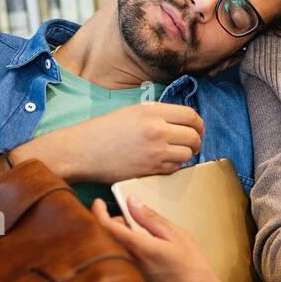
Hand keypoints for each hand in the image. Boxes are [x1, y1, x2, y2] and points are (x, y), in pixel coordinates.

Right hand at [13, 102, 203, 183]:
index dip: (198, 123)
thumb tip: (180, 119)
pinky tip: (163, 162)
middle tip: (191, 143)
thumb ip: (157, 114)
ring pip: (187, 154)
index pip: (191, 115)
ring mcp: (155, 152)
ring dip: (186, 154)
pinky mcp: (150, 170)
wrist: (81, 151)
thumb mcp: (131, 112)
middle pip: (194, 136)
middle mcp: (157, 130)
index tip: (197, 128)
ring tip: (176, 153)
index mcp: (152, 111)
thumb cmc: (102, 130)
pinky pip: (175, 168)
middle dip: (196, 140)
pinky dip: (174, 166)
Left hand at [92, 196, 232, 281]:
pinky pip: (116, 267)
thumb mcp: (178, 236)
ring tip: (138, 239)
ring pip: (109, 253)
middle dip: (112, 225)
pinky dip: (121, 256)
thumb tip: (133, 201)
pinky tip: (140, 257)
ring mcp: (126, 280)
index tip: (98, 203)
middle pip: (104, 239)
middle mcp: (127, 266)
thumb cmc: (194, 271)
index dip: (97, 212)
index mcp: (139, 249)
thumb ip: (151, 219)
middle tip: (129, 220)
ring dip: (117, 241)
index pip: (106, 226)